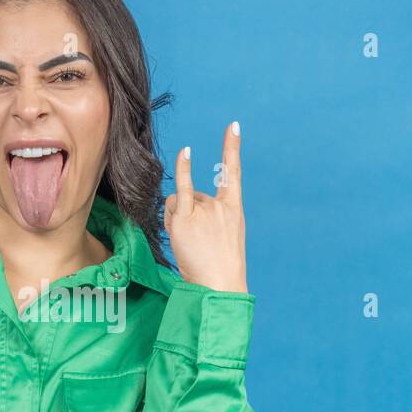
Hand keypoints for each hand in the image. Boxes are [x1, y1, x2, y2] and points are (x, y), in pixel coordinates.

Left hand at [165, 121, 248, 293]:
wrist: (220, 285)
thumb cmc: (220, 266)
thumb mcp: (223, 237)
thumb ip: (208, 216)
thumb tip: (186, 199)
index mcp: (235, 210)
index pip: (233, 173)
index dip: (232, 148)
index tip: (233, 126)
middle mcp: (221, 205)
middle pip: (196, 195)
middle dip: (190, 214)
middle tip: (197, 243)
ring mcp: (203, 210)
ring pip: (180, 200)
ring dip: (176, 217)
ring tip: (187, 242)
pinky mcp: (185, 218)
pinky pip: (178, 192)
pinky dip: (181, 171)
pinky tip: (186, 154)